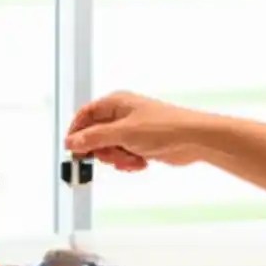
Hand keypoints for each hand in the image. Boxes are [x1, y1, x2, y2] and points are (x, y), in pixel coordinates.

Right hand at [65, 91, 214, 167]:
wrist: (194, 139)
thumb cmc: (163, 128)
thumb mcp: (122, 134)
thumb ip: (94, 138)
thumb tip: (71, 142)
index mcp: (115, 103)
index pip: (85, 115)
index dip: (77, 133)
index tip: (74, 151)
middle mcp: (121, 114)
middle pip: (95, 135)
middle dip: (103, 150)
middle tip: (114, 156)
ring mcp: (131, 129)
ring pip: (110, 148)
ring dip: (118, 158)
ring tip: (133, 159)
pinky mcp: (141, 143)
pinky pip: (124, 155)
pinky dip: (129, 162)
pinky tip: (141, 163)